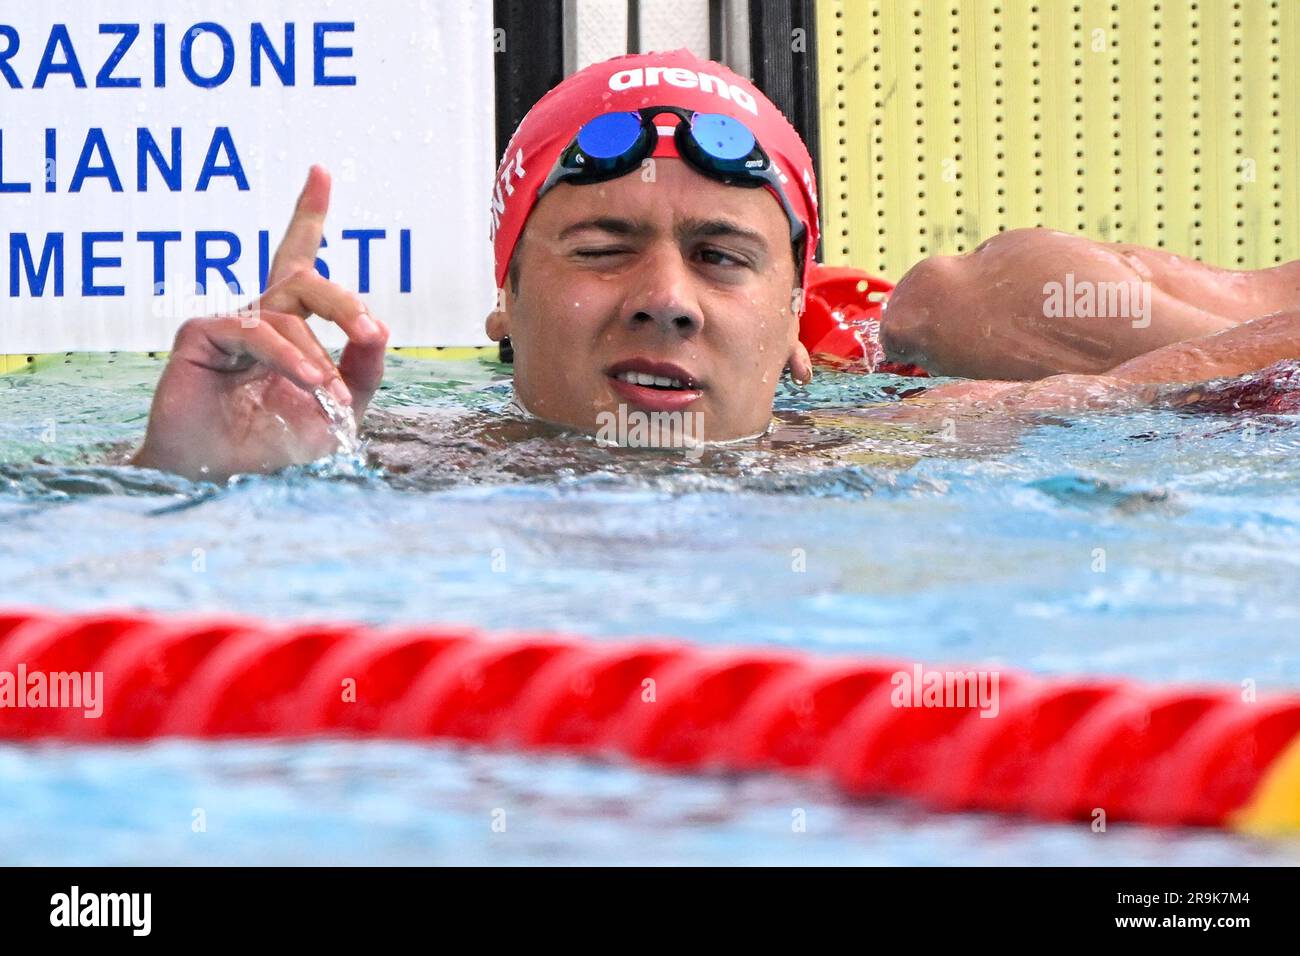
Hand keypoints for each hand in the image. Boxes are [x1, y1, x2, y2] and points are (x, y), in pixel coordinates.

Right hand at [131, 166, 388, 480]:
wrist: (224, 482)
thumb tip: (381, 329)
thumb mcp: (338, 412)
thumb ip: (362, 372)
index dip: (308, 215)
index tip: (319, 171)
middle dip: (345, 302)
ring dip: (320, 356)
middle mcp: (259, 318)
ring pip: (288, 310)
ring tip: (332, 398)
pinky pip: (257, 331)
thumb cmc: (276, 448)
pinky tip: (308, 384)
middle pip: (306, 278)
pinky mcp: (202, 334)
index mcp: (288, 328)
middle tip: (369, 331)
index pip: (300, 262)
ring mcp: (229, 324)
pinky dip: (289, 357)